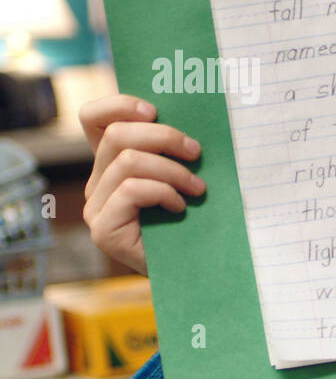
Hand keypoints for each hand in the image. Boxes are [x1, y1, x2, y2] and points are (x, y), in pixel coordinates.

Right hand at [79, 94, 204, 275]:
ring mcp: (97, 207)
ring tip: (198, 188)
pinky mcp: (103, 230)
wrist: (194, 273)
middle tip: (197, 152)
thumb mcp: (185, 178)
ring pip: (127, 162)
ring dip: (172, 171)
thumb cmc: (194, 223)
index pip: (94, 119)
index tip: (154, 110)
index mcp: (113, 164)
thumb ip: (175, 153)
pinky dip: (163, 193)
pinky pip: (131, 191)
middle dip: (163, 137)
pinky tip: (180, 207)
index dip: (119, 105)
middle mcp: (98, 183)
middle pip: (117, 136)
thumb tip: (193, 120)